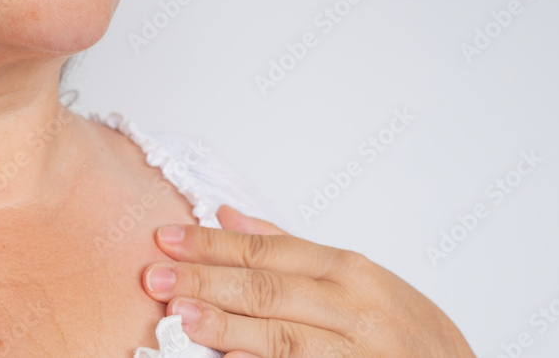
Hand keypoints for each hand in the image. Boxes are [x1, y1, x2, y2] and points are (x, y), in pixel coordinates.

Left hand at [140, 205, 474, 356]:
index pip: (267, 250)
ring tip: (181, 316)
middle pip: (267, 289)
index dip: (211, 244)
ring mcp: (357, 354)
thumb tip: (225, 214)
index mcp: (349, 270)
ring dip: (227, 327)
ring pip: (283, 337)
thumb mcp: (357, 277)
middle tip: (155, 276)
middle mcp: (355, 308)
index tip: (165, 239)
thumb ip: (288, 247)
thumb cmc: (403, 329)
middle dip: (207, 280)